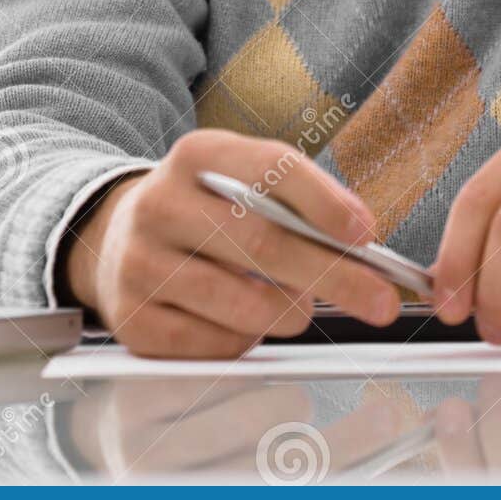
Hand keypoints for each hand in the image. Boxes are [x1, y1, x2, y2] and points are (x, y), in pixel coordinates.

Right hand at [60, 128, 401, 356]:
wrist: (120, 238)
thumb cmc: (207, 210)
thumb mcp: (241, 178)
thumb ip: (296, 199)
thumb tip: (360, 240)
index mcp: (197, 155)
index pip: (270, 169)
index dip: (324, 202)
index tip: (366, 233)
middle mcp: (161, 204)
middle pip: (262, 244)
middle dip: (334, 276)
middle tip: (380, 301)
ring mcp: (140, 264)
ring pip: (243, 303)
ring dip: (291, 312)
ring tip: (300, 304)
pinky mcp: (133, 321)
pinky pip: (215, 345)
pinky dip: (248, 339)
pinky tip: (245, 319)